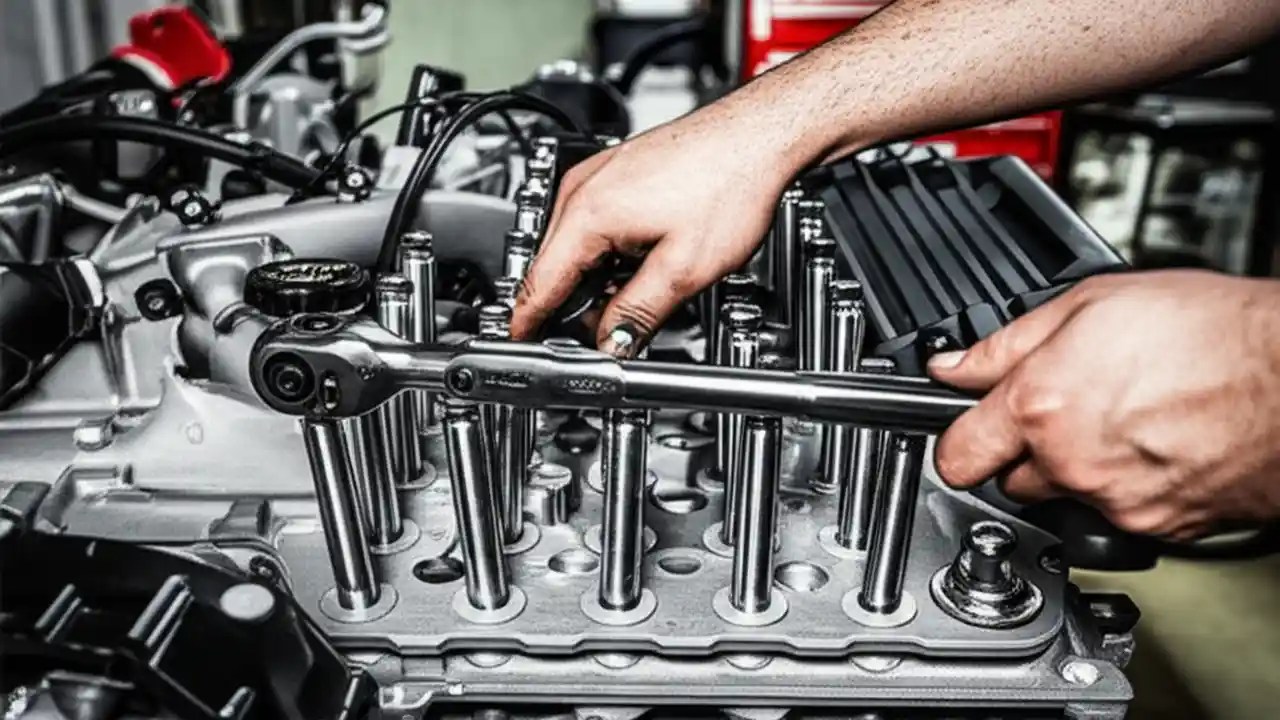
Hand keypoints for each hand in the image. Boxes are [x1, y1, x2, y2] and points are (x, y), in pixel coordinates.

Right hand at [510, 101, 796, 354]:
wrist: (760, 136)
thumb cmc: (731, 182)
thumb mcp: (684, 269)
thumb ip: (638, 314)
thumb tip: (611, 345)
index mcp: (588, 213)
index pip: (538, 285)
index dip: (528, 325)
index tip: (520, 349)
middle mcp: (582, 189)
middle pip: (553, 268)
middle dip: (573, 306)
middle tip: (606, 335)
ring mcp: (597, 178)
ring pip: (574, 248)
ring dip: (595, 281)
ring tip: (638, 295)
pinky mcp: (615, 175)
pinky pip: (593, 226)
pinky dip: (608, 254)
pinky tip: (642, 264)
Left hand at [928, 270, 1279, 539]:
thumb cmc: (1210, 333)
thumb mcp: (1090, 303)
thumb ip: (1005, 345)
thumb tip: (952, 366)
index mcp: (1039, 406)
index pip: (954, 455)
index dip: (957, 441)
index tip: (965, 433)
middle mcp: (1068, 462)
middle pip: (1009, 479)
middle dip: (1024, 449)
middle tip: (1067, 409)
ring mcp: (1112, 501)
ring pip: (1063, 497)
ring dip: (1075, 469)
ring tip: (1121, 420)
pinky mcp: (1154, 526)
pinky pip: (1115, 514)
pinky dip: (1124, 488)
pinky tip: (1152, 445)